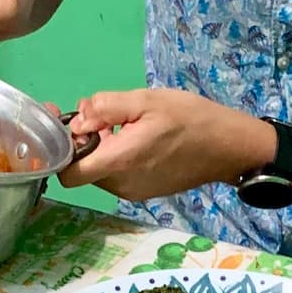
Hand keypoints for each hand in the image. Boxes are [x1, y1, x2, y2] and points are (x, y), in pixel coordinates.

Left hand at [61, 89, 273, 200]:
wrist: (230, 147)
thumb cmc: (190, 119)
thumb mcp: (147, 100)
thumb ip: (106, 107)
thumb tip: (79, 117)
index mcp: (118, 162)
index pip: (68, 174)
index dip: (61, 150)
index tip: (70, 126)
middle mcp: (121, 185)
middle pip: (83, 169)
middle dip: (85, 141)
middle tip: (102, 114)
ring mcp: (133, 191)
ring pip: (100, 171)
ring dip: (103, 147)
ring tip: (125, 123)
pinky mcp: (145, 191)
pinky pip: (118, 174)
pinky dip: (118, 156)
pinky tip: (137, 137)